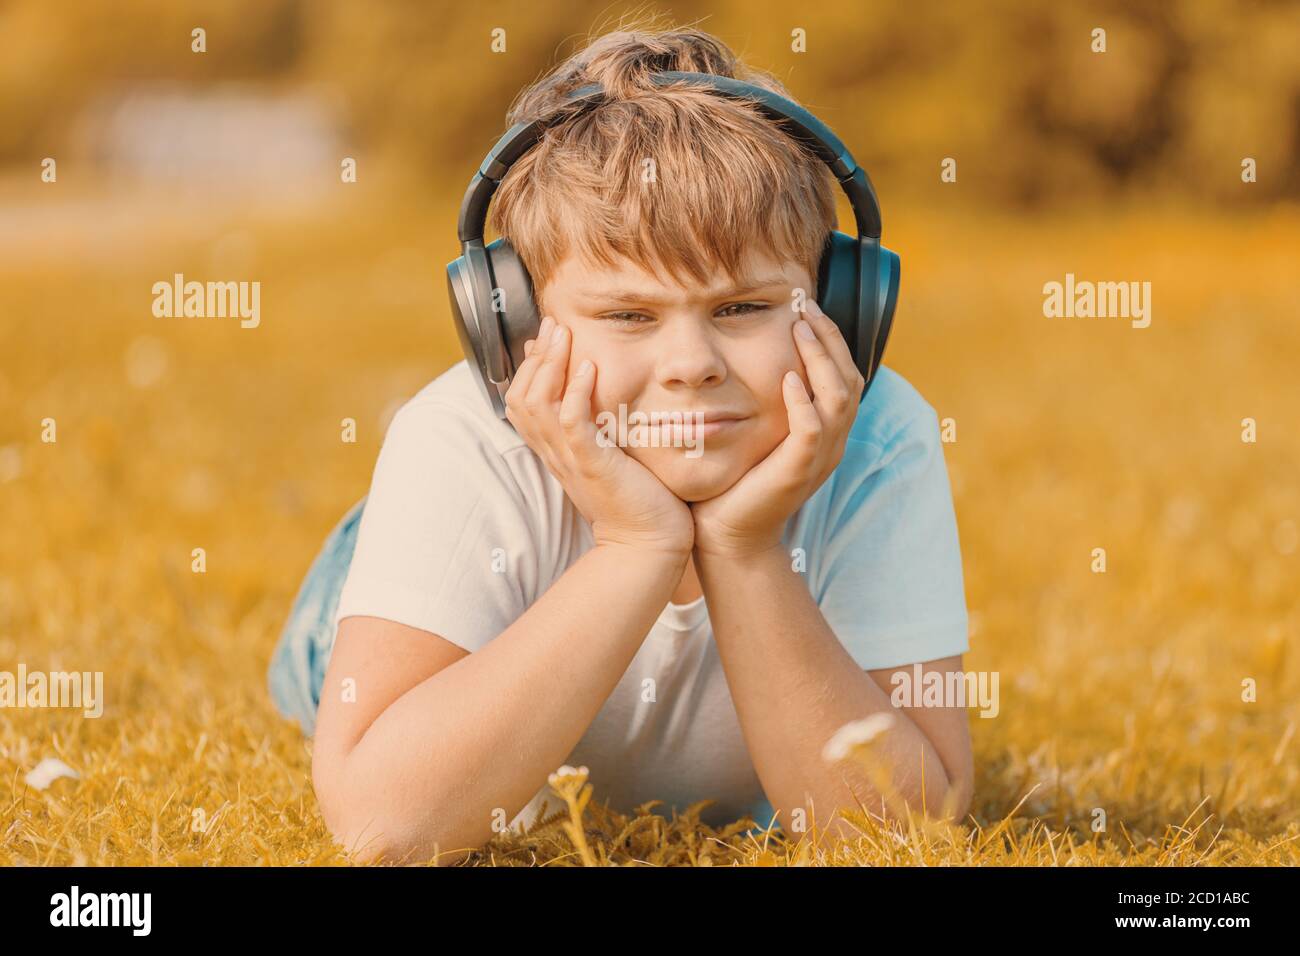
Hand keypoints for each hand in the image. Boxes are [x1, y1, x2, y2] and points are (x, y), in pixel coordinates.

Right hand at [505, 316, 694, 555]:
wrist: (649, 543)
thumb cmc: (638, 498)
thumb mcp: (610, 454)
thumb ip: (598, 426)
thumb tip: (596, 392)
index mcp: (556, 450)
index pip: (521, 402)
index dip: (529, 367)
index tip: (546, 336)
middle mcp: (556, 453)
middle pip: (520, 398)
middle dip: (535, 357)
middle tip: (553, 324)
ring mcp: (571, 459)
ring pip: (538, 405)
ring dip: (550, 365)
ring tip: (564, 335)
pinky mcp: (594, 465)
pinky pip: (571, 424)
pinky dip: (575, 392)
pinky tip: (588, 368)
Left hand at [690, 299, 865, 557]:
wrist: (726, 535)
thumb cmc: (734, 481)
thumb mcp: (756, 432)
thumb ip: (764, 399)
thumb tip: (749, 355)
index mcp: (825, 431)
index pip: (844, 374)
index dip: (830, 339)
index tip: (806, 307)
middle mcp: (831, 441)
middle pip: (849, 378)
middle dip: (829, 338)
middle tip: (806, 307)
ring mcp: (818, 458)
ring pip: (839, 397)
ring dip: (820, 359)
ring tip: (800, 330)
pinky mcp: (798, 472)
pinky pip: (813, 430)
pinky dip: (804, 402)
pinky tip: (787, 378)